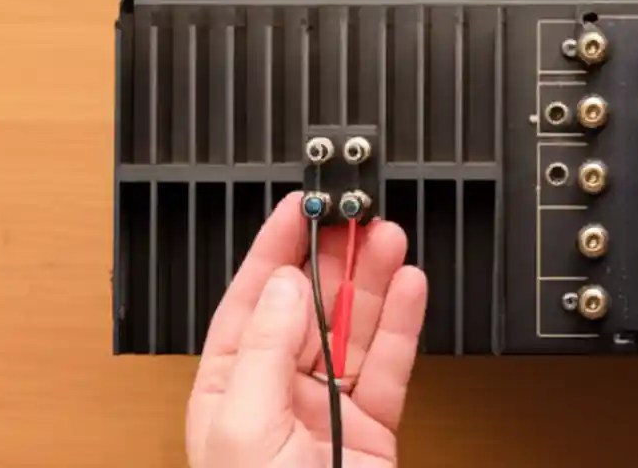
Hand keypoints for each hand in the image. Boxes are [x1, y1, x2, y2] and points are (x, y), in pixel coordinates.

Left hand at [186, 192, 427, 466]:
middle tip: (356, 214)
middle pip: (310, 306)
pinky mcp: (372, 424)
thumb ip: (261, 351)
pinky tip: (409, 288)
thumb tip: (283, 289)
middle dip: (334, 257)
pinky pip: (391, 363)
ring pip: (355, 327)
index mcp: (227, 387)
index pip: (251, 301)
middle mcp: (277, 390)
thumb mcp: (241, 429)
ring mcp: (327, 406)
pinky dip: (405, 324)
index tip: (297, 208)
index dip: (275, 250)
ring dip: (374, 280)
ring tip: (389, 238)